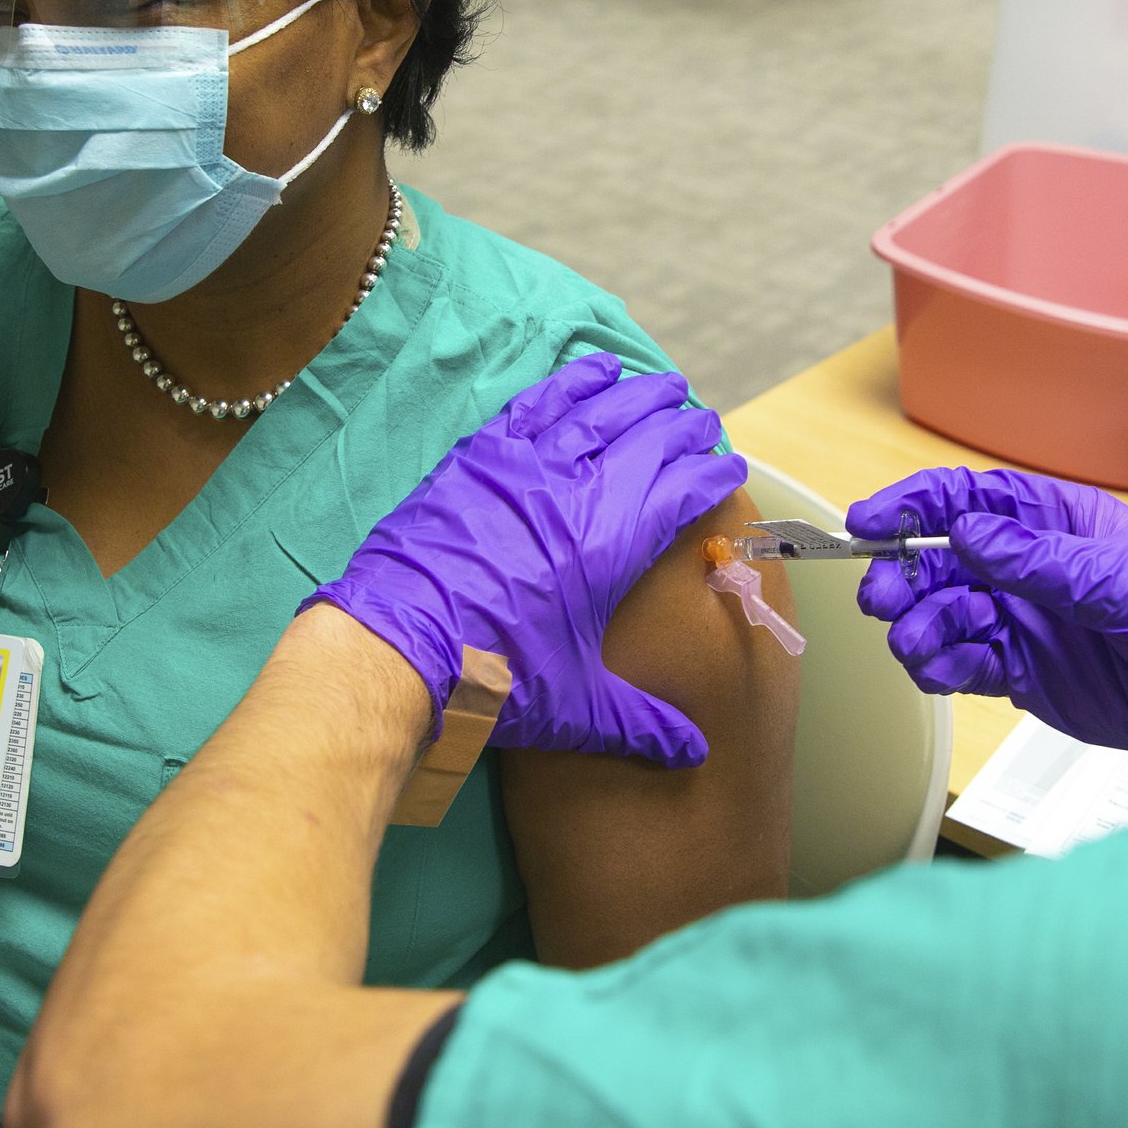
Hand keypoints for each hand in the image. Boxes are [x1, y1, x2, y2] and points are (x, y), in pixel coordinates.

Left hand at [310, 352, 745, 766]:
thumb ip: (641, 725)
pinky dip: (567, 385)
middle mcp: (575, 492)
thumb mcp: (577, 708)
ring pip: (593, 411)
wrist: (398, 647)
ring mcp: (524, 467)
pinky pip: (534, 406)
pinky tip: (588, 374)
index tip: (729, 465)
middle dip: (681, 425)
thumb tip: (691, 753)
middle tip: (702, 417)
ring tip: (659, 382)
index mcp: (611, 543)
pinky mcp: (477, 459)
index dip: (711, 473)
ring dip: (632, 394)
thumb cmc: (493, 680)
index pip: (680, 489)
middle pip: (644, 438)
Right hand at [849, 467, 1127, 794]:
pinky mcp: (1024, 675)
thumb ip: (1047, 563)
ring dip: (917, 627)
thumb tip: (971, 534)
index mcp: (1061, 524)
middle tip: (888, 599)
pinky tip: (941, 672)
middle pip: (940, 558)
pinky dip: (938, 666)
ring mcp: (1026, 622)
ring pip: (940, 614)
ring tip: (922, 647)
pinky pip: (960, 663)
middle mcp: (1035, 569)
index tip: (867, 521)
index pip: (971, 499)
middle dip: (903, 574)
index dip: (913, 505)